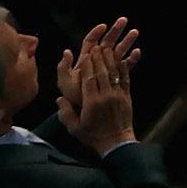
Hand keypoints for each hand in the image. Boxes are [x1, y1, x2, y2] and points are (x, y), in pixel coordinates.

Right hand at [56, 19, 140, 155]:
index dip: (87, 65)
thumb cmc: (92, 136)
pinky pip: (126, 78)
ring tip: (107, 47)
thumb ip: (65, 113)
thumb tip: (59, 99)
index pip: (89, 79)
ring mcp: (118, 95)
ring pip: (114, 73)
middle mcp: (105, 96)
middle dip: (98, 57)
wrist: (116, 142)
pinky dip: (123, 67)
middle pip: (101, 72)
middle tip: (96, 45)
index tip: (85, 54)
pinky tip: (121, 58)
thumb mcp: (74, 128)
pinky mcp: (127, 96)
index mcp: (91, 103)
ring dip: (110, 59)